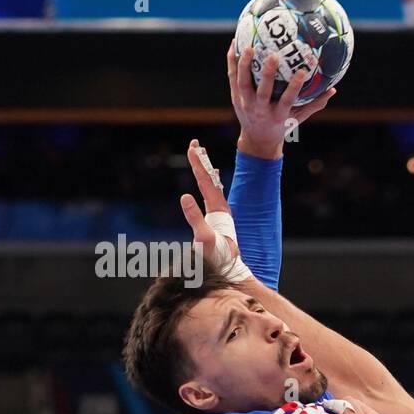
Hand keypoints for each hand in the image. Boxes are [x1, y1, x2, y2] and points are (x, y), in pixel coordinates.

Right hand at [179, 139, 239, 272]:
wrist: (229, 270)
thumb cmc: (216, 257)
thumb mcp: (203, 238)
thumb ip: (195, 218)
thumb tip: (184, 196)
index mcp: (218, 210)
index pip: (206, 182)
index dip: (198, 164)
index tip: (192, 148)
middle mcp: (222, 209)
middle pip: (210, 179)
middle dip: (201, 161)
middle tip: (195, 143)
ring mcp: (220, 213)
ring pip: (212, 185)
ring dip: (205, 170)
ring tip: (201, 155)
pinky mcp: (217, 219)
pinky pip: (212, 195)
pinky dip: (209, 183)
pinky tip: (210, 179)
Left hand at [228, 41, 336, 159]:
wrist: (257, 140)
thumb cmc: (281, 126)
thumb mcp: (298, 118)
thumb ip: (314, 104)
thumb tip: (333, 90)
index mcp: (278, 115)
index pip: (287, 100)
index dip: (295, 87)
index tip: (302, 72)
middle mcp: (260, 110)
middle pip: (262, 92)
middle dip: (267, 74)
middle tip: (273, 55)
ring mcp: (245, 103)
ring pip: (243, 82)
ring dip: (245, 64)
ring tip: (249, 46)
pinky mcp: (235, 97)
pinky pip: (232, 76)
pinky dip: (232, 61)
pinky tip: (234, 43)